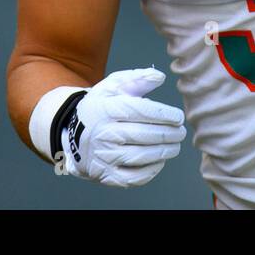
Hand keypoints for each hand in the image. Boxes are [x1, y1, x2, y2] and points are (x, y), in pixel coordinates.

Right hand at [60, 68, 186, 186]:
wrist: (73, 135)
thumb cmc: (100, 107)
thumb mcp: (113, 86)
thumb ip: (137, 78)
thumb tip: (160, 76)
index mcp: (106, 109)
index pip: (141, 112)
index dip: (164, 114)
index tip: (178, 117)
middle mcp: (103, 134)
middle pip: (144, 135)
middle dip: (169, 134)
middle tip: (181, 132)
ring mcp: (104, 157)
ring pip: (141, 156)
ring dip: (164, 152)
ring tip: (175, 146)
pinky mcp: (106, 175)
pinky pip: (134, 177)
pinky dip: (151, 170)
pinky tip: (160, 161)